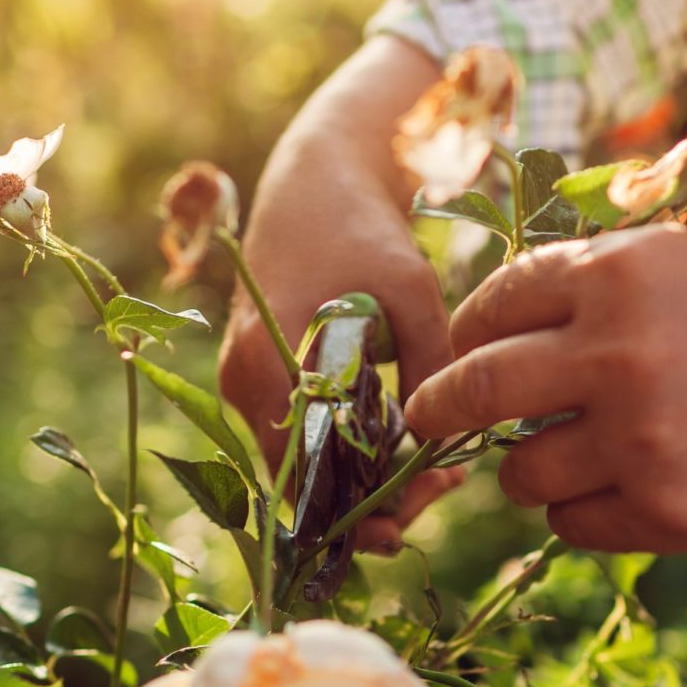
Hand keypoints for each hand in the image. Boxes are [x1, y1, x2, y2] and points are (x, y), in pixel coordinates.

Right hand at [217, 38, 463, 546]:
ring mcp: (247, 385)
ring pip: (304, 467)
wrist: (316, 178)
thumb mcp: (410, 289)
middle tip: (444, 485)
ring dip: (366, 480)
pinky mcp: (264, 379)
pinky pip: (304, 437)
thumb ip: (428, 363)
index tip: (432, 493)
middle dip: (374, 501)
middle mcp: (242, 386)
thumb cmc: (361, 226)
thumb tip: (443, 441)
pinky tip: (407, 444)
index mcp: (262, 365)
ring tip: (439, 468)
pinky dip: (352, 452)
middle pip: (302, 485)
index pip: (304, 478)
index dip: (367, 507)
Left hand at [403, 225, 686, 553]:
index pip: (492, 304)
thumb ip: (605, 292)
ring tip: (582, 459)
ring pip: (522, 471)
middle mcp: (616, 350)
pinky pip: (575, 525)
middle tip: (426, 423)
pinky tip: (636, 492)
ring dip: (532, 469)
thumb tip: (500, 334)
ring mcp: (640, 438)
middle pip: (471, 390)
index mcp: (619, 270)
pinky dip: (587, 515)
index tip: (456, 356)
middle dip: (439, 410)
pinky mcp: (671, 512)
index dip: (467, 334)